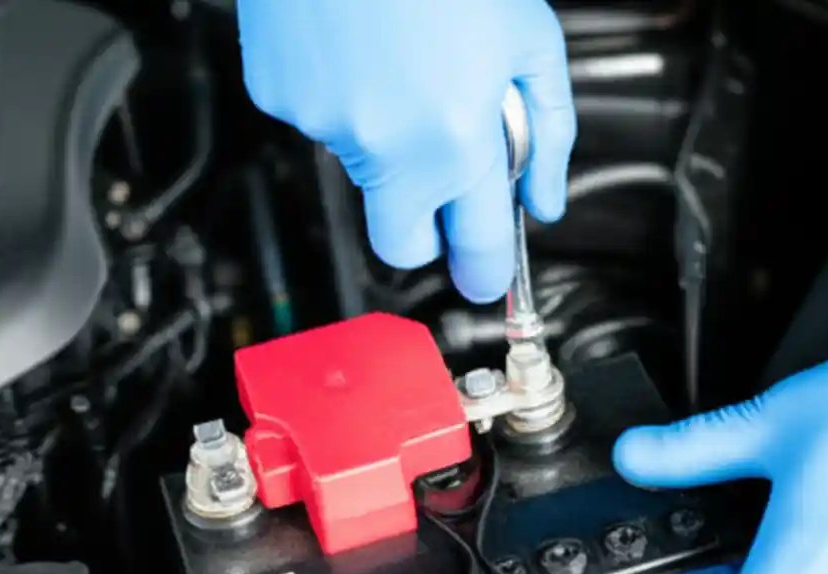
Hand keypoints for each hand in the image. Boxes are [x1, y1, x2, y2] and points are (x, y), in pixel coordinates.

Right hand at [236, 0, 575, 302]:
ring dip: (389, 142)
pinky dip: (345, 101)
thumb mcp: (530, 39)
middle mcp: (385, 145)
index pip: (472, 247)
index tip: (485, 280)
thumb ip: (547, 133)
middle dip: (427, 232)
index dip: (483, 271)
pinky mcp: (280, 99)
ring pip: (364, 174)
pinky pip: (323, 126)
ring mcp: (324, 125)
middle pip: (401, 247)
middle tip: (445, 185)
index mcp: (456, 137)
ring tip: (405, 63)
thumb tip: (543, 200)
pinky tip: (362, 49)